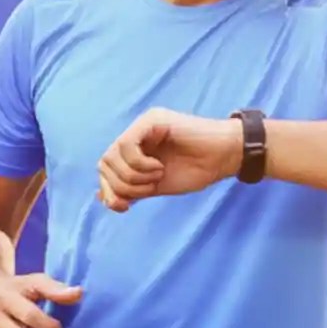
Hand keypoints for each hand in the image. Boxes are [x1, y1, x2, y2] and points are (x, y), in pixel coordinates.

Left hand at [97, 107, 240, 211]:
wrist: (223, 157)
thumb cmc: (195, 170)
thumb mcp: (156, 186)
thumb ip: (131, 190)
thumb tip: (103, 198)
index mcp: (133, 151)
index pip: (105, 169)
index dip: (109, 191)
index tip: (125, 207)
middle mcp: (134, 136)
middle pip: (104, 163)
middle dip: (121, 186)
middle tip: (147, 190)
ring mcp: (142, 126)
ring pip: (113, 155)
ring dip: (133, 176)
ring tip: (157, 177)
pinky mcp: (151, 121)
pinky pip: (127, 145)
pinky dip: (139, 164)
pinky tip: (158, 168)